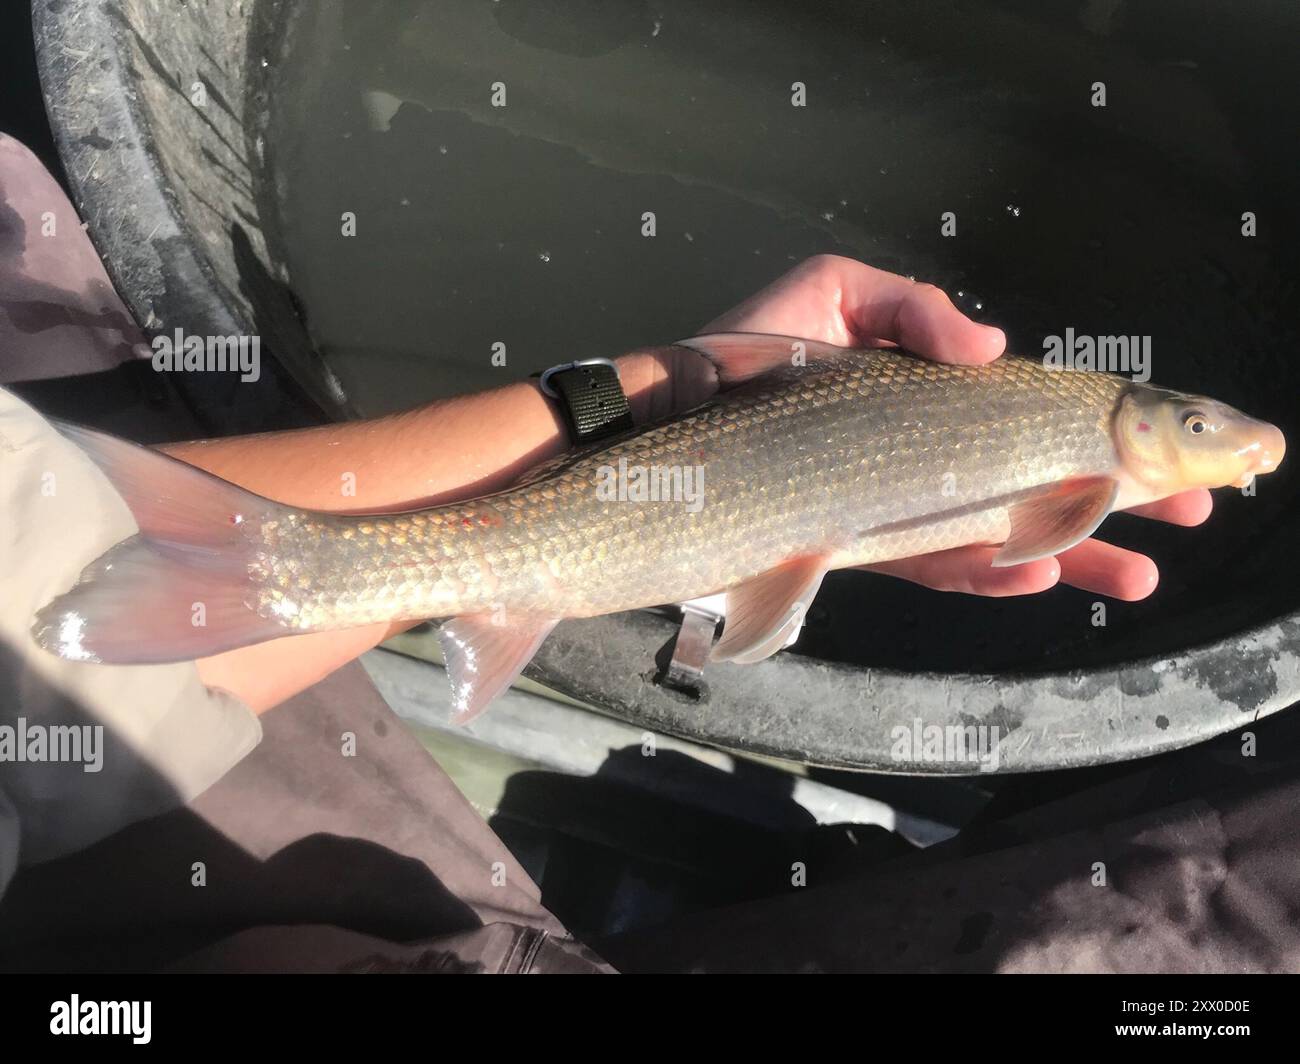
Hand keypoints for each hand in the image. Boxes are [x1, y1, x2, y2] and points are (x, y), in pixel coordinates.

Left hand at [695, 254, 1211, 600]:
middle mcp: (919, 457)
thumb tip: (995, 349)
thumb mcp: (834, 293)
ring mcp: (893, 508)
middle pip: (1033, 486)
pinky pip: (932, 566)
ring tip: (1139, 576)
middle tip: (1190, 519)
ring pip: (999, 538)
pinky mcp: (853, 547)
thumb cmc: (745, 350)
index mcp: (927, 397)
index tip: (1164, 450)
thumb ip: (914, 308)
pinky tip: (1038, 573)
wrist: (662, 418)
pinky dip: (987, 573)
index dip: (1097, 435)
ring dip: (1071, 554)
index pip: (1029, 420)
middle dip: (1114, 506)